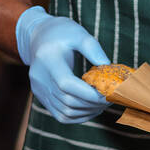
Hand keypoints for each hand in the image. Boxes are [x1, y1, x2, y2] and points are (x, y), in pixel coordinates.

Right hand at [15, 5, 110, 123]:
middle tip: (111, 99)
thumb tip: (108, 67)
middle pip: (67, 100)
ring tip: (103, 103)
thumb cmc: (61, 32)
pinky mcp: (41, 96)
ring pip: (65, 112)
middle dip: (92, 103)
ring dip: (87, 112)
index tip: (108, 93)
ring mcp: (38, 89)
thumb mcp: (78, 33)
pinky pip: (60, 115)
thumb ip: (93, 48)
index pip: (67, 84)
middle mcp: (40, 77)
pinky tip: (90, 109)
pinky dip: (78, 116)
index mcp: (48, 59)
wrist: (38, 37)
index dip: (89, 93)